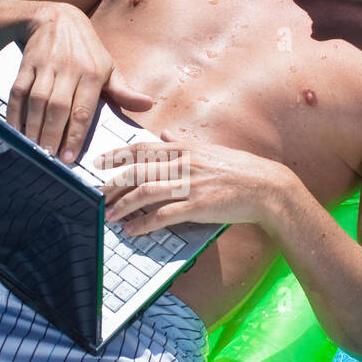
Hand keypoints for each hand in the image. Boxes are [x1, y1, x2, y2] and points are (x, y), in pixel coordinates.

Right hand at [8, 3, 152, 161]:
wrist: (56, 18)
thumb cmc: (87, 50)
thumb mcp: (108, 66)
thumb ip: (123, 91)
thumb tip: (147, 105)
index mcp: (92, 73)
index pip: (83, 109)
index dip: (75, 134)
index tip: (69, 156)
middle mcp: (69, 69)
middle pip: (58, 107)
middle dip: (52, 133)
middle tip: (48, 155)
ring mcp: (46, 66)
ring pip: (37, 100)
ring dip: (33, 125)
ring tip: (33, 146)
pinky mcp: (26, 64)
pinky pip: (18, 90)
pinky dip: (14, 110)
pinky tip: (15, 128)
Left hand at [96, 128, 284, 234]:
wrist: (265, 186)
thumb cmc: (237, 168)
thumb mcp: (208, 148)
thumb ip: (182, 142)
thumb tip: (164, 132)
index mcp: (184, 148)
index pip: (141, 149)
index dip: (116, 155)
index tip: (97, 163)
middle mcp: (183, 163)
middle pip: (137, 172)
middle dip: (112, 185)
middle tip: (97, 196)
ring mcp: (190, 184)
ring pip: (145, 193)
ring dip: (122, 206)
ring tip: (109, 216)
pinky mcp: (198, 206)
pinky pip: (163, 216)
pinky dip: (144, 224)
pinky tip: (132, 230)